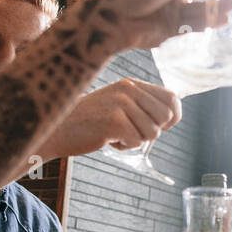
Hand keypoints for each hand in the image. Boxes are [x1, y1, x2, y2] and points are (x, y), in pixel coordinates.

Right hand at [41, 78, 180, 157]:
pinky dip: (125, 147)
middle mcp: (127, 90)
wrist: (58, 129)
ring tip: (115, 134)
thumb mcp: (117, 104)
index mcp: (131, 84)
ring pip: (152, 133)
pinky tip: (108, 140)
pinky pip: (136, 142)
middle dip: (152, 131)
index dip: (172, 117)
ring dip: (136, 140)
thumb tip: (173, 116)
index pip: (172, 98)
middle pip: (165, 118)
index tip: (159, 126)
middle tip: (131, 131)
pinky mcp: (113, 121)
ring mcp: (120, 104)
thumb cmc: (90, 121)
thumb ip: (142, 105)